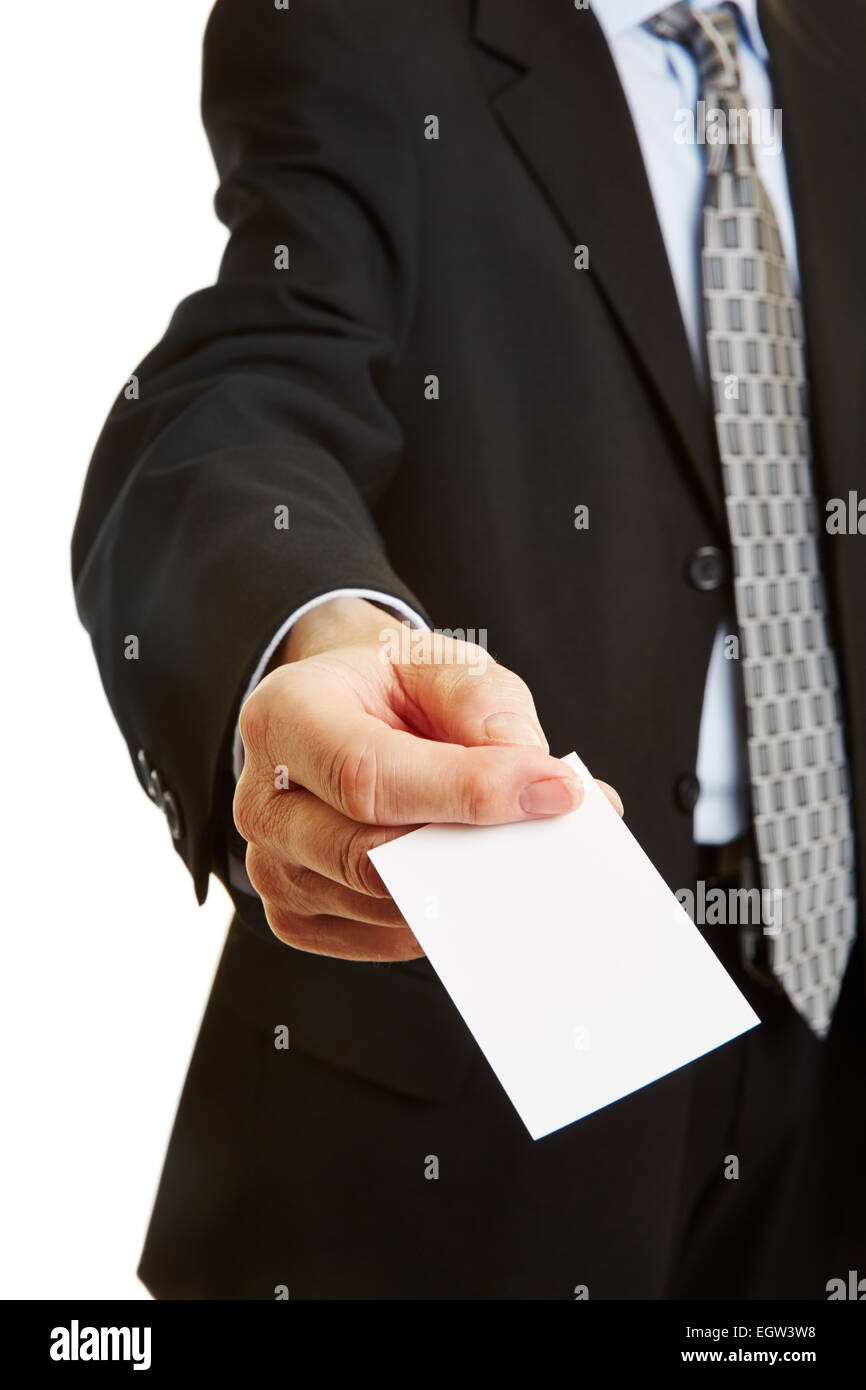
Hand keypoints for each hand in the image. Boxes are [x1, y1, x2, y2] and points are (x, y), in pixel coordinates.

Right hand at [234, 598, 622, 959]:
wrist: (344, 717)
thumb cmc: (388, 691)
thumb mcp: (438, 663)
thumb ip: (484, 704)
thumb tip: (534, 775)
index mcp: (284, 716)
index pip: (366, 773)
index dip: (465, 790)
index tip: (553, 789)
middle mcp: (262, 800)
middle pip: (369, 854)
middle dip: (475, 849)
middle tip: (556, 836)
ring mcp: (273, 868)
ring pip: (384, 905)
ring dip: (469, 887)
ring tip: (526, 850)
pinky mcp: (298, 917)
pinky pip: (382, 937)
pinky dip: (443, 916)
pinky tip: (475, 878)